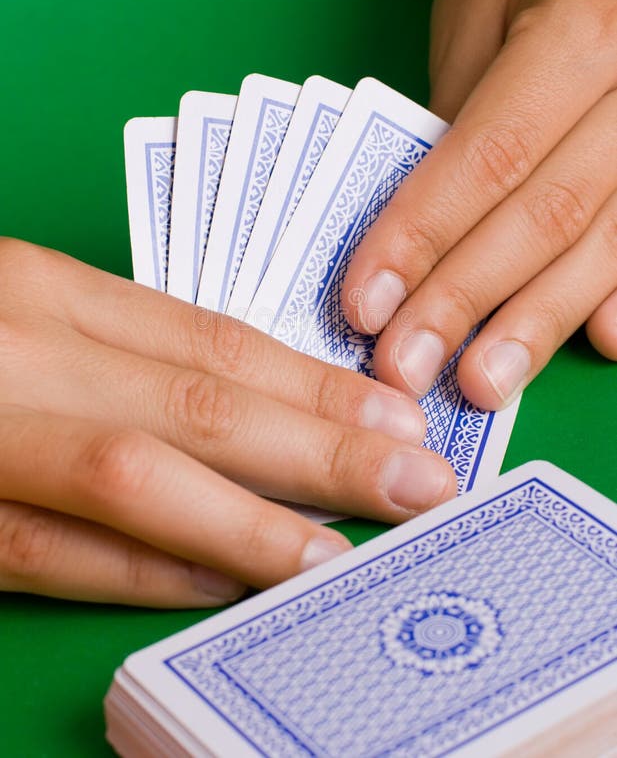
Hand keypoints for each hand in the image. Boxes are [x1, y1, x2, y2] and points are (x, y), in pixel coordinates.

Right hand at [0, 239, 454, 606]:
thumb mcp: (28, 305)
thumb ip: (120, 344)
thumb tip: (243, 396)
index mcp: (43, 287)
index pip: (212, 336)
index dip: (312, 382)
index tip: (393, 417)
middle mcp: (20, 351)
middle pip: (202, 402)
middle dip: (322, 448)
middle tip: (419, 484)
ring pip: (139, 476)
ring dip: (252, 521)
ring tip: (345, 548)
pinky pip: (53, 551)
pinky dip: (145, 572)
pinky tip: (222, 583)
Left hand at [343, 0, 616, 409]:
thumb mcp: (471, 31)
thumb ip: (454, 137)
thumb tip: (418, 254)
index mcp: (583, 30)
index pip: (489, 158)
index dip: (423, 239)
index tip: (365, 306)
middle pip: (547, 213)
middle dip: (468, 301)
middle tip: (408, 371)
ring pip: (603, 241)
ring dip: (538, 322)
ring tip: (480, 383)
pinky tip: (603, 346)